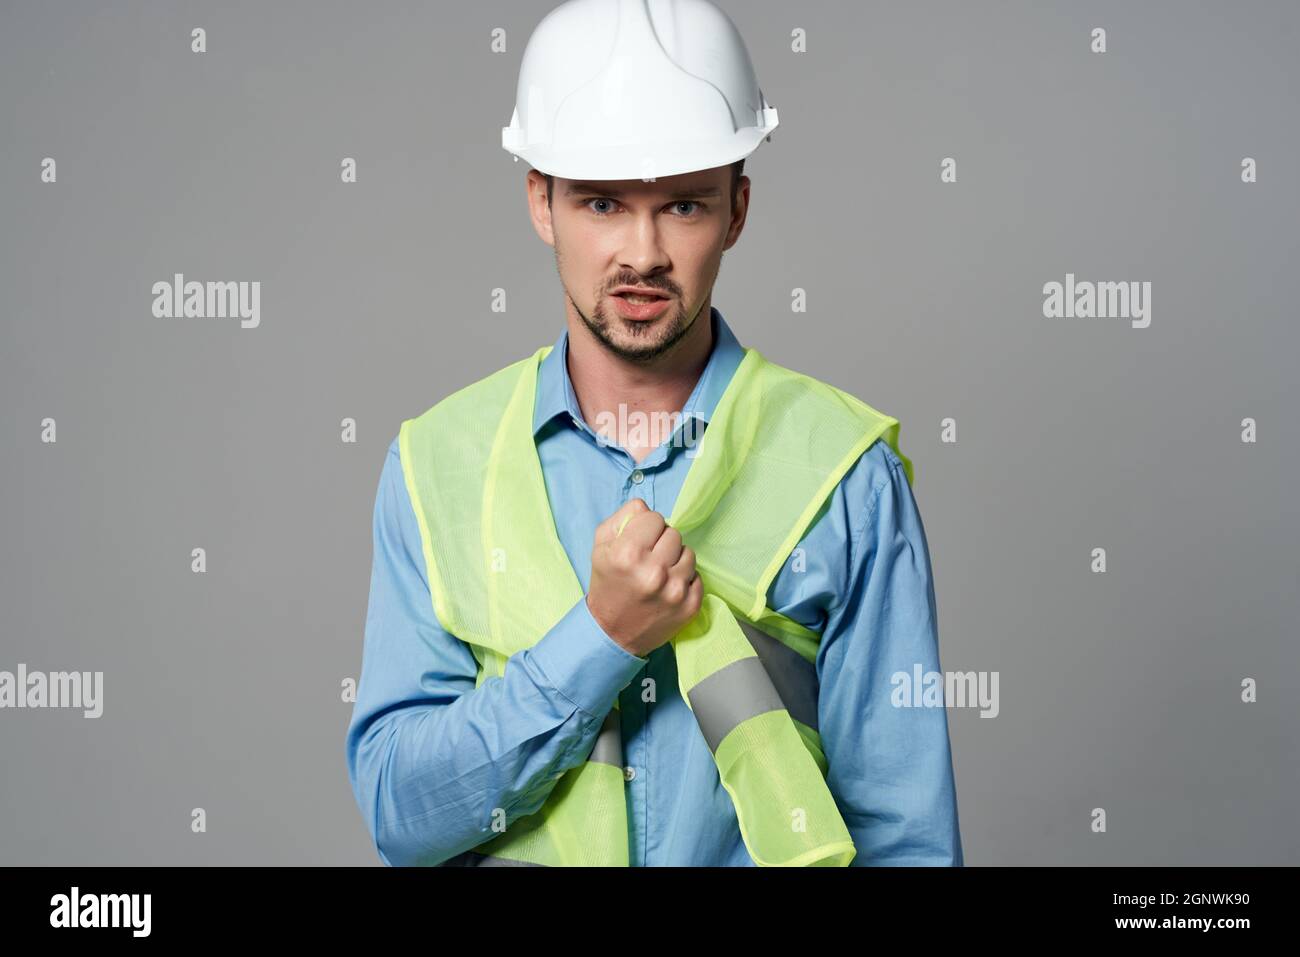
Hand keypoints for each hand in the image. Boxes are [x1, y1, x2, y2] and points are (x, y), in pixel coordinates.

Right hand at [586, 498, 702, 656]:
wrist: (612, 634)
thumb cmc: (607, 585)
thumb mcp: (601, 547)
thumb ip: (623, 518)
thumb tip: (646, 508)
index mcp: (629, 554)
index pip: (654, 517)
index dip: (646, 527)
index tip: (639, 541)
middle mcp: (654, 571)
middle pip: (674, 533)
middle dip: (661, 542)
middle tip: (649, 558)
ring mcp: (675, 590)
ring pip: (689, 552)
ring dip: (675, 559)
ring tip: (660, 573)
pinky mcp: (690, 605)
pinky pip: (697, 575)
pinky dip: (685, 579)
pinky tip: (668, 587)